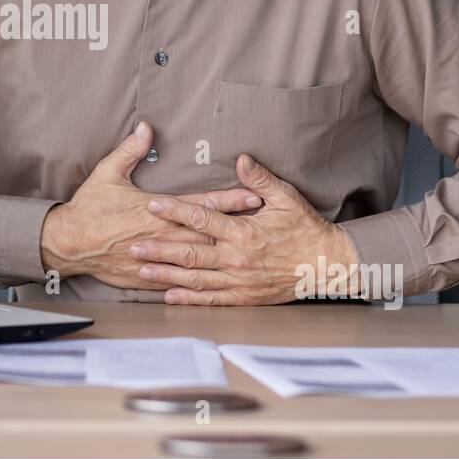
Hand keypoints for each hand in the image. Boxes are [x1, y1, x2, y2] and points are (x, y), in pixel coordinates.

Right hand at [40, 122, 263, 290]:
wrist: (68, 243)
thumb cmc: (88, 208)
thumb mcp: (107, 173)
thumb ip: (130, 150)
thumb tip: (146, 128)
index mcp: (157, 210)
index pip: (202, 204)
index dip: (231, 200)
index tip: (255, 197)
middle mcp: (162, 235)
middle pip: (209, 231)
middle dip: (239, 229)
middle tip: (266, 228)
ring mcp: (156, 258)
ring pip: (198, 259)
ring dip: (224, 255)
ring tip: (252, 256)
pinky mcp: (147, 276)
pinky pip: (178, 281)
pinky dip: (199, 282)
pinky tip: (218, 285)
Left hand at [131, 154, 359, 304]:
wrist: (326, 265)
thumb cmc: (306, 228)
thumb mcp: (286, 198)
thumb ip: (260, 179)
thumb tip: (240, 158)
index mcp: (244, 232)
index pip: (202, 219)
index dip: (175, 211)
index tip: (152, 205)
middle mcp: (237, 258)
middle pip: (190, 253)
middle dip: (159, 249)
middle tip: (132, 246)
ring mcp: (239, 281)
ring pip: (195, 279)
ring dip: (167, 275)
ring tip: (142, 271)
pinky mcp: (244, 297)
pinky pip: (212, 300)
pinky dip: (189, 299)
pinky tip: (169, 297)